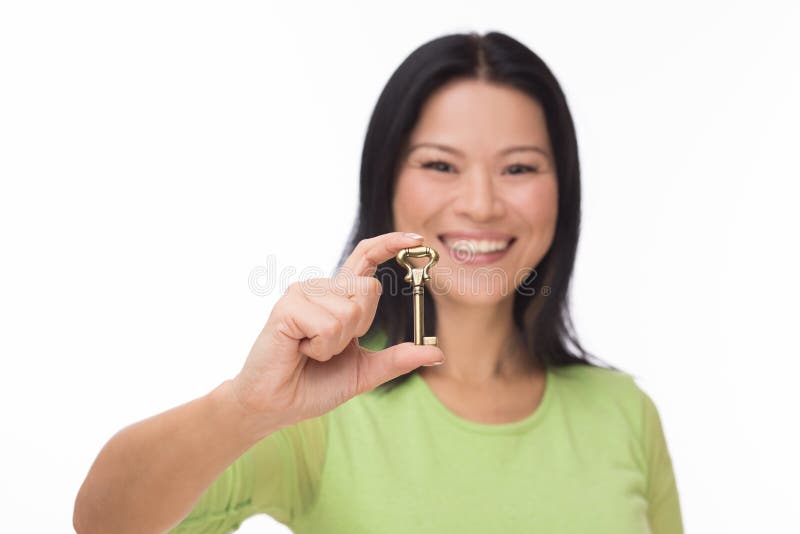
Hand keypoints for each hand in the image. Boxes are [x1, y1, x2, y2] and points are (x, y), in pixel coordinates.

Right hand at [231, 232, 444, 431]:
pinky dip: (321, 348)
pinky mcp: (288, 307)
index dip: (390, 244)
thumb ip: (398, 359)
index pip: (366, 258)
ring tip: (310, 351)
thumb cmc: (314, 385)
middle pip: (369, 289)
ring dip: (337, 344)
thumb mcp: (365, 372)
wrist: (277, 405)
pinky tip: (300, 350)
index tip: (417, 239)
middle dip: (359, 328)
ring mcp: (303, 294)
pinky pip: (329, 325)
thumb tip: (437, 353)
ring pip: (351, 311)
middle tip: (329, 347)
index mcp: (339, 297)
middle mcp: (321, 288)